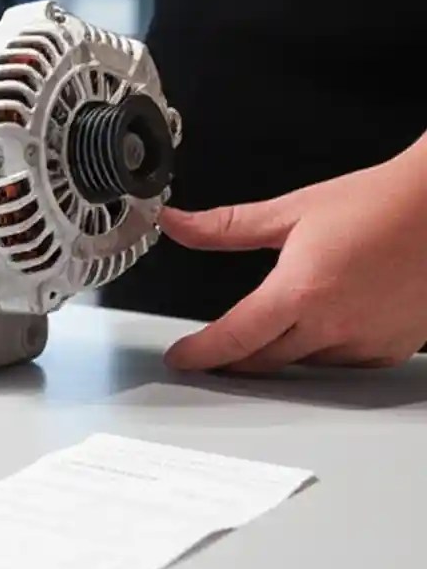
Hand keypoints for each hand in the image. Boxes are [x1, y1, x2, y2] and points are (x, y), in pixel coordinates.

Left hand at [160, 145, 426, 372]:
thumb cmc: (380, 204)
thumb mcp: (292, 210)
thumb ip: (227, 226)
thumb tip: (178, 223)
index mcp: (300, 292)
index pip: (234, 338)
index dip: (200, 353)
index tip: (181, 358)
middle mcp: (332, 325)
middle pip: (264, 359)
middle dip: (233, 357)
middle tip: (214, 347)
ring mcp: (364, 341)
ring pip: (303, 364)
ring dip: (280, 351)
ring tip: (272, 328)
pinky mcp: (390, 349)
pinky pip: (343, 363)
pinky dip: (324, 350)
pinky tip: (324, 326)